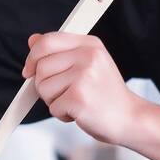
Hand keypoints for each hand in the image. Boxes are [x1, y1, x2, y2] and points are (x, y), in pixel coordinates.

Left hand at [22, 32, 139, 145]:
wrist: (131, 119)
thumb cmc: (106, 94)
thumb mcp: (87, 65)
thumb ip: (59, 51)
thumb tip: (32, 40)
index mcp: (90, 44)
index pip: (47, 41)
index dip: (32, 57)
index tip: (29, 70)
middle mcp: (88, 56)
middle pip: (41, 67)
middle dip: (45, 84)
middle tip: (65, 93)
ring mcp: (84, 76)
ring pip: (43, 88)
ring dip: (54, 101)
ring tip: (76, 101)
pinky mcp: (79, 97)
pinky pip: (52, 107)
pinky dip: (62, 114)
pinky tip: (80, 112)